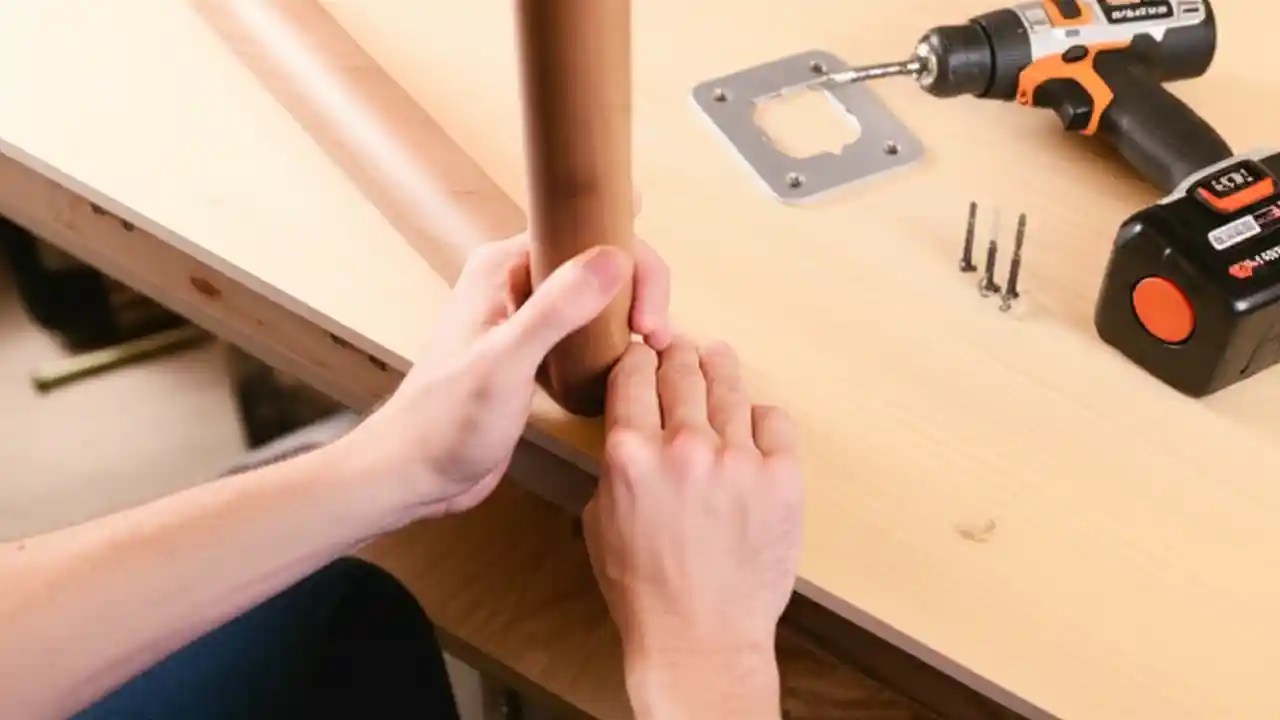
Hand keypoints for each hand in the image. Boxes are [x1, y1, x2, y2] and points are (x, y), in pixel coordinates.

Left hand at [336, 235, 670, 520]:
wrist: (415, 474)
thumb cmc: (446, 422)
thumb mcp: (507, 363)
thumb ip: (558, 308)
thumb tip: (616, 257)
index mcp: (502, 266)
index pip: (585, 231)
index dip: (631, 259)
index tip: (650, 310)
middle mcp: (515, 281)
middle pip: (598, 261)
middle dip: (639, 292)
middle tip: (656, 337)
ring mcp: (525, 317)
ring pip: (597, 297)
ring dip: (630, 318)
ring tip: (653, 352)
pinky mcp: (535, 352)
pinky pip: (587, 331)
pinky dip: (613, 344)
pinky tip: (630, 370)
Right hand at [584, 339, 802, 718]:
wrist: (700, 638)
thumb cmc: (644, 589)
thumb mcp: (602, 517)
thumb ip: (618, 463)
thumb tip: (635, 424)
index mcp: (630, 454)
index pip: (634, 374)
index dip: (638, 357)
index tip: (643, 353)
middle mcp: (684, 447)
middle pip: (682, 368)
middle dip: (677, 353)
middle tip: (679, 348)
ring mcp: (738, 460)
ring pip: (729, 385)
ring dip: (718, 368)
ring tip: (716, 360)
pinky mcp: (782, 478)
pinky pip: (774, 420)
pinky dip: (760, 416)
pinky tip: (751, 421)